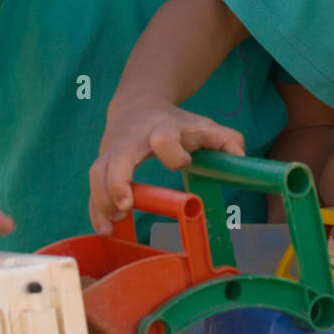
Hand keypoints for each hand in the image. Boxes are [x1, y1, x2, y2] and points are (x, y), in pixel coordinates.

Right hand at [89, 99, 243, 234]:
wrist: (137, 105)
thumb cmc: (175, 122)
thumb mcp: (203, 126)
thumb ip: (226, 140)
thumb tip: (240, 158)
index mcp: (161, 129)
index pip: (163, 138)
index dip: (173, 153)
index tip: (185, 162)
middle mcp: (132, 139)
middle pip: (118, 157)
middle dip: (118, 181)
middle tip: (126, 205)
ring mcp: (113, 151)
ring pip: (98, 173)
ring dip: (102, 200)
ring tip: (113, 224)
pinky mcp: (102, 163)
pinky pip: (93, 187)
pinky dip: (95, 209)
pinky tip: (104, 229)